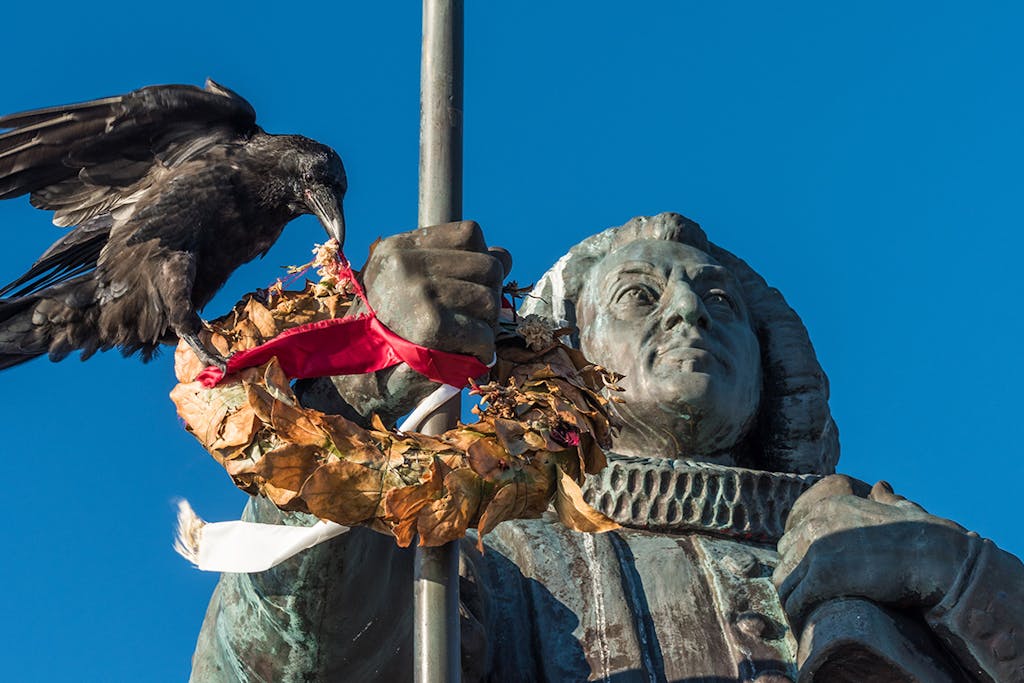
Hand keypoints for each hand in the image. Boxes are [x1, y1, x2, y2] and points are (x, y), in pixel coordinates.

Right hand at [297, 221, 506, 423]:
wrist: (356, 383)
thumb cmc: (390, 334)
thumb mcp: (410, 285)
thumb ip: (453, 265)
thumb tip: (503, 256)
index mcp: (399, 248)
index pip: (470, 233)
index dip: (480, 259)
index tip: (467, 285)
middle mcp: (406, 264)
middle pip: (489, 267)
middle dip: (488, 297)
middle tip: (469, 320)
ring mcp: (418, 293)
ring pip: (490, 301)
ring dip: (485, 326)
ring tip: (462, 339)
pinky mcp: (430, 326)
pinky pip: (484, 334)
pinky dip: (482, 350)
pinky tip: (465, 356)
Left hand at [773, 474, 975, 631]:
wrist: (937, 558)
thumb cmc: (928, 538)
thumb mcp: (900, 508)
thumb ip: (887, 499)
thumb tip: (883, 487)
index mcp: (830, 507)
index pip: (794, 537)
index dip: (801, 563)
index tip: (811, 583)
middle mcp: (817, 523)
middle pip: (785, 558)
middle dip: (795, 581)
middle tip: (808, 604)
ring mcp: (817, 548)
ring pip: (785, 581)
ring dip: (793, 602)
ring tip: (806, 620)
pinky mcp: (823, 575)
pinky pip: (796, 601)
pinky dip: (798, 618)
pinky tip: (808, 629)